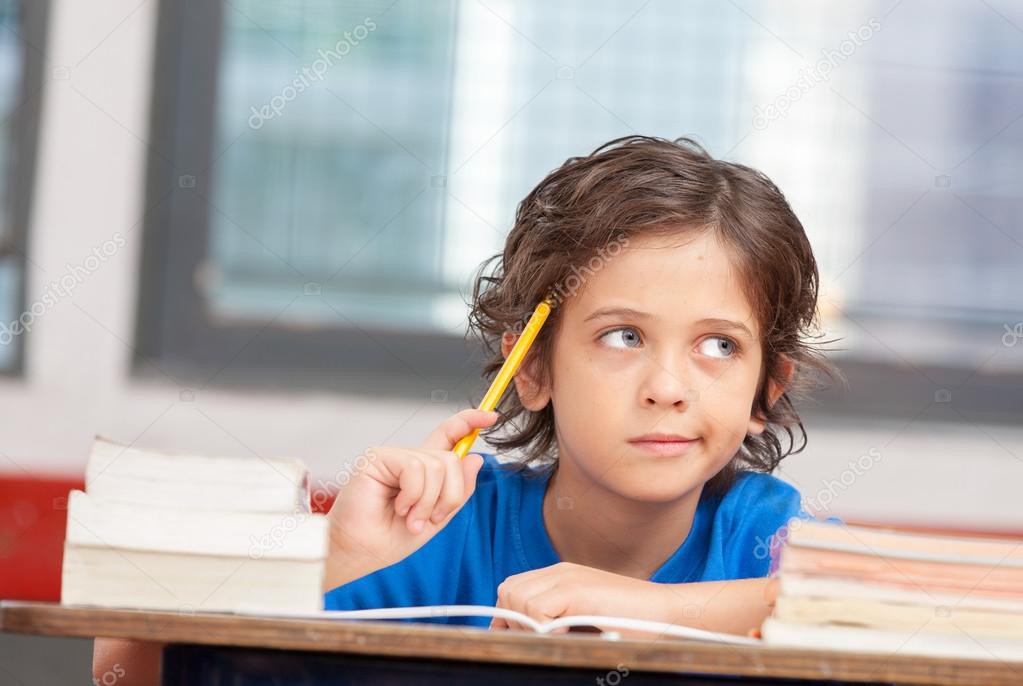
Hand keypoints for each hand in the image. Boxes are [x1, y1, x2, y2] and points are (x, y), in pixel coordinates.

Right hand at [324, 409, 497, 587]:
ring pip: (437, 466)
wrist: (362, 552)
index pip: (449, 436)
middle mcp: (410, 459)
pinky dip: (413, 495)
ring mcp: (394, 456)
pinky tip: (399, 508)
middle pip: (452, 459)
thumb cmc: (392, 537)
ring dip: (428, 502)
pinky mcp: (378, 457)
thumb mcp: (437, 517)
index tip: (491, 416)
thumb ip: (457, 491)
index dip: (469, 422)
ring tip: (409, 519)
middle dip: (449, 496)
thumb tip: (475, 458)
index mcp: (424, 470)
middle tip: (428, 520)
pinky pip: (415, 468)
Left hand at [489, 562, 670, 633]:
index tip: (517, 639)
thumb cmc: (630, 624)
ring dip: (528, 625)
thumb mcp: (582, 620)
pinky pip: (537, 610)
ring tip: (556, 637)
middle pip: (509, 590)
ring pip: (518, 599)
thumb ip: (553, 620)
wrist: (667, 614)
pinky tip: (566, 633)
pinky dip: (542, 627)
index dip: (507, 615)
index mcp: (559, 576)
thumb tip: (518, 635)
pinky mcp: (578, 591)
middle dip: (513, 619)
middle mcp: (559, 572)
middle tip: (539, 639)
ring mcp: (568, 578)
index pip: (513, 587)